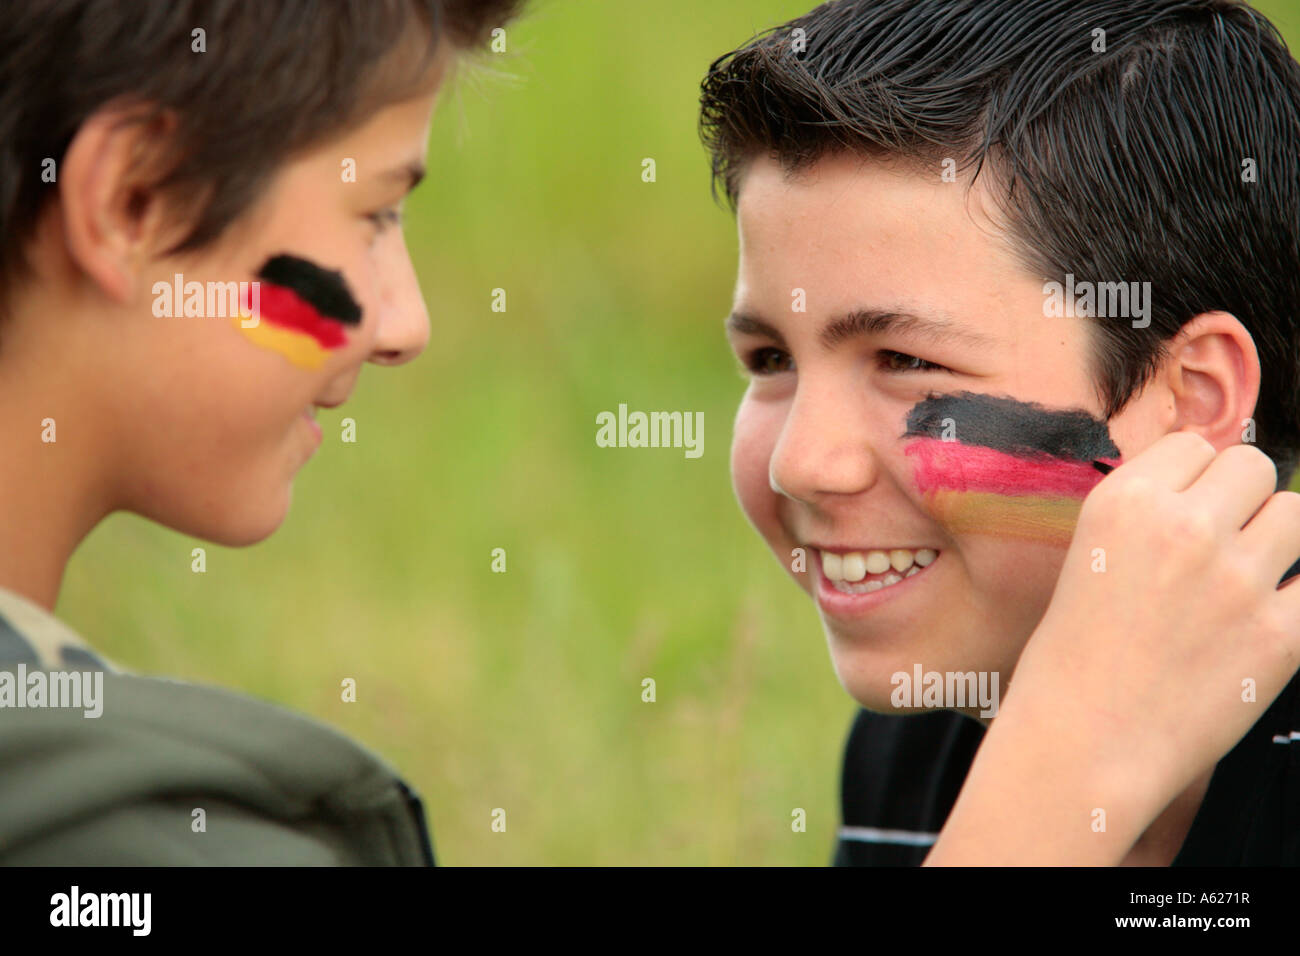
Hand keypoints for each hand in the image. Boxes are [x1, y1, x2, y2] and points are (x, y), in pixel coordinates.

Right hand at [1014, 431, 1299, 809]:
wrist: (1080, 747)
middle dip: (1240, 500)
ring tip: (1242, 581)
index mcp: (1125, 502)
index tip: (1185, 511)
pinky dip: (1293, 597)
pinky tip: (1267, 617)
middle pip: (1254, 467)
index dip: (1193, 478)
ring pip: (1294, 514)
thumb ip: (1145, 515)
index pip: (1194, 446)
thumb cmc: (1071, 659)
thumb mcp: (1087, 557)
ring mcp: (1237, 580)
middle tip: (1218, 545)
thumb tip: (1206, 487)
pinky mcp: (1280, 636)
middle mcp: (1183, 528)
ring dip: (1273, 540)